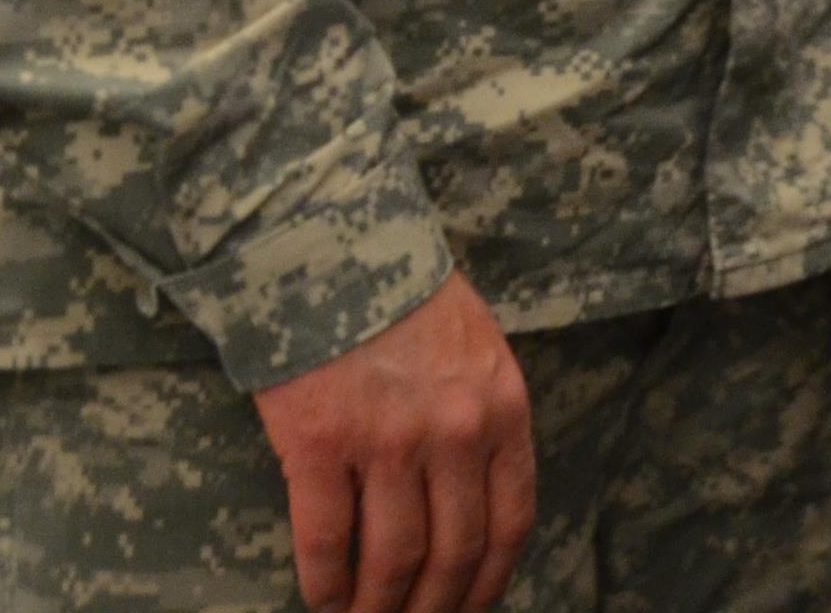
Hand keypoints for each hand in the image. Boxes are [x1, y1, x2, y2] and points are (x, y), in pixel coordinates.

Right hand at [249, 271, 533, 612]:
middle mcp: (457, 432)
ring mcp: (389, 440)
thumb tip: (476, 507)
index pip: (511, 522)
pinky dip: (325, 583)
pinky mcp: (320, 444)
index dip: (488, 582)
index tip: (467, 610)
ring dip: (378, 607)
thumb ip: (486, 423)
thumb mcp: (481, 354)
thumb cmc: (408, 305)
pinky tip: (323, 599)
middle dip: (433, 608)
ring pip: (392, 558)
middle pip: (454, 552)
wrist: (335, 253)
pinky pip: (326, 538)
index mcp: (503, 411)